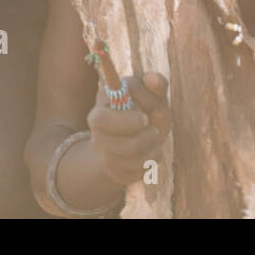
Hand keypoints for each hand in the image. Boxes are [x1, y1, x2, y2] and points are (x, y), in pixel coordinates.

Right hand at [87, 73, 171, 187]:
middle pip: (115, 146)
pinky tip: (151, 153)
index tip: (145, 118)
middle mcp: (97, 134)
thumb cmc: (148, 108)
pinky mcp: (114, 172)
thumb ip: (156, 83)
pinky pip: (133, 174)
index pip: (101, 120)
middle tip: (154, 131)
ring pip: (127, 161)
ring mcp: (104, 155)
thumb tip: (153, 79)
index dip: (124, 121)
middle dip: (141, 140)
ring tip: (156, 140)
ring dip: (150, 151)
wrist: (143, 135)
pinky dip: (148, 164)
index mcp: (101, 109)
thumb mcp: (154, 94)